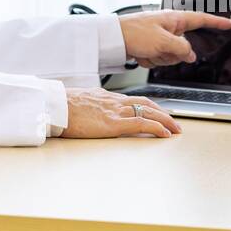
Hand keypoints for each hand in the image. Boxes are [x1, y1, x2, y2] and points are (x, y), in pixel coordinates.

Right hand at [62, 88, 182, 138]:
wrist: (54, 106)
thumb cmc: (61, 106)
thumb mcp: (80, 101)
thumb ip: (91, 104)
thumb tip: (92, 107)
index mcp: (106, 97)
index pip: (134, 99)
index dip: (149, 106)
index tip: (158, 112)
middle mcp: (114, 102)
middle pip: (146, 103)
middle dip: (163, 113)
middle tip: (174, 122)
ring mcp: (115, 111)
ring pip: (149, 111)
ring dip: (166, 120)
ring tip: (176, 129)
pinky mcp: (113, 123)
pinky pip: (141, 123)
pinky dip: (156, 127)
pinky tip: (164, 134)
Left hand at [119, 9, 230, 67]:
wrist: (113, 39)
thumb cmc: (134, 33)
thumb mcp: (163, 42)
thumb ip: (182, 49)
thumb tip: (191, 56)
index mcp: (175, 19)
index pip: (201, 19)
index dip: (216, 23)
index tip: (229, 23)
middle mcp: (169, 27)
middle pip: (184, 47)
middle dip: (171, 54)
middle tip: (157, 50)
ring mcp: (160, 37)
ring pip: (171, 56)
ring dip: (159, 58)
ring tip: (146, 51)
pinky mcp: (151, 46)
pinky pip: (159, 59)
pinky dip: (150, 60)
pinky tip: (140, 54)